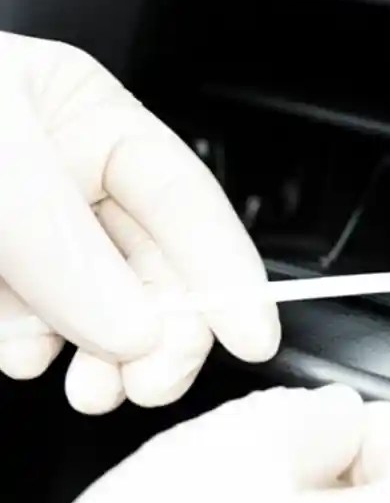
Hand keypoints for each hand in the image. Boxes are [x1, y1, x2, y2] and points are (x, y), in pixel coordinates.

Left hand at [0, 31, 278, 412]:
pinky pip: (34, 328)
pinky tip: (29, 354)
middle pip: (152, 265)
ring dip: (106, 355)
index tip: (254, 336)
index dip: (228, 270)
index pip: (185, 200)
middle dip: (163, 329)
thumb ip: (58, 239)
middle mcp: (60, 175)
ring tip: (94, 386)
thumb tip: (134, 321)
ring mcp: (21, 232)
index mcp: (82, 116)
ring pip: (100, 307)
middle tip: (153, 379)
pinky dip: (39, 351)